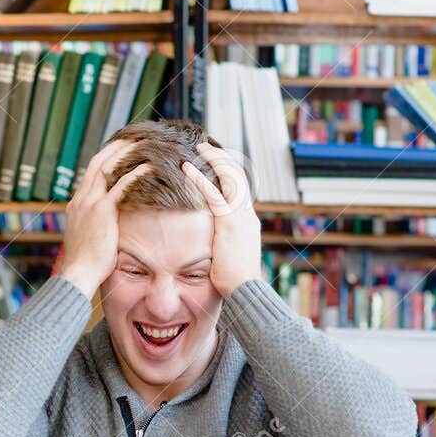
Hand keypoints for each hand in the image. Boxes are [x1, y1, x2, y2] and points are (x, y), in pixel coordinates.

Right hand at [58, 142, 151, 297]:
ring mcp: (90, 202)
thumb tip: (104, 224)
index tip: (120, 149)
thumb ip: (93, 224)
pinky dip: (136, 174)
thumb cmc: (85, 262)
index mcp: (77, 203)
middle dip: (116, 147)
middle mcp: (81, 198)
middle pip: (98, 161)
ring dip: (126, 153)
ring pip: (108, 167)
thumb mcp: (85, 236)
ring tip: (144, 144)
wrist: (78, 272)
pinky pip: (121, 186)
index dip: (106, 157)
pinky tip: (149, 167)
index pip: (91, 171)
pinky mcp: (102, 211)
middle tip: (134, 137)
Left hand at [182, 143, 260, 296]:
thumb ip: (222, 239)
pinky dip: (200, 179)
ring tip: (197, 148)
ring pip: (228, 178)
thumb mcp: (230, 254)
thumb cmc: (235, 280)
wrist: (245, 291)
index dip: (227, 170)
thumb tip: (209, 237)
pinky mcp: (228, 223)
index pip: (239, 187)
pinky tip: (187, 169)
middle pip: (237, 175)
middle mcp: (246, 214)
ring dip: (212, 160)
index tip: (214, 159)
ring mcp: (239, 217)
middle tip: (205, 145)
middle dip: (221, 158)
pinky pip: (213, 194)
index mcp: (247, 220)